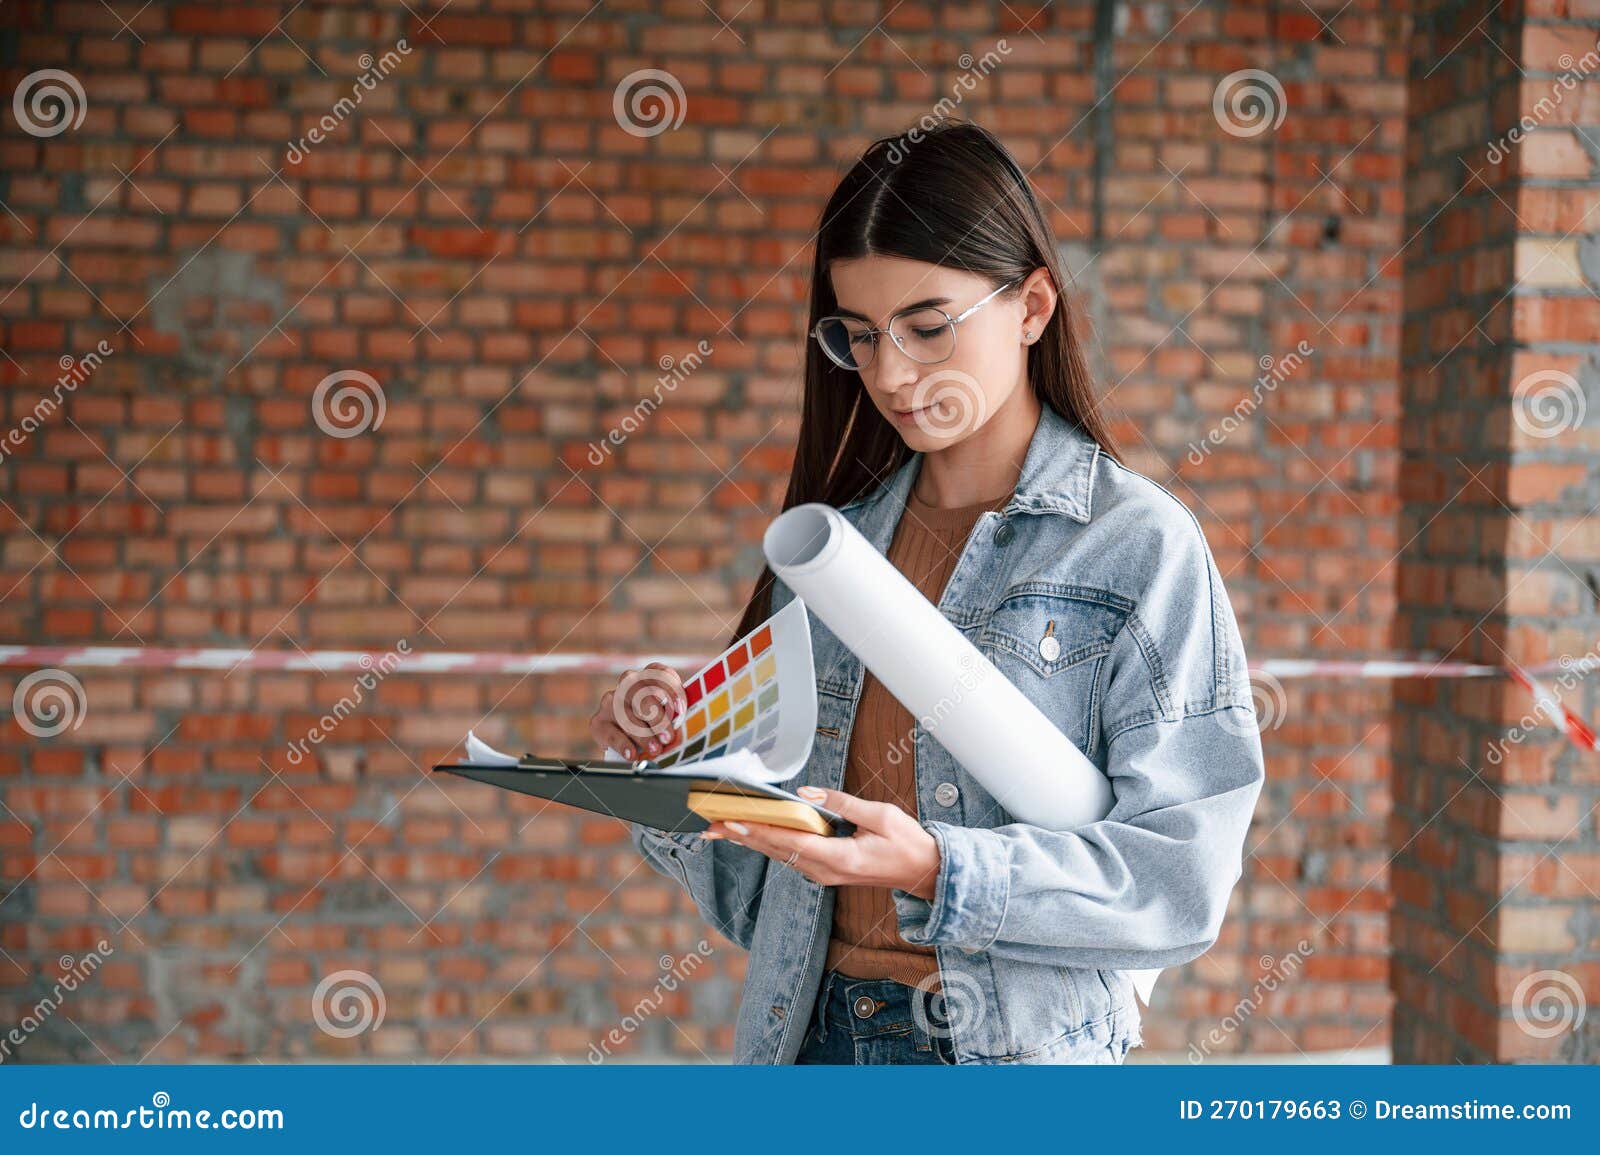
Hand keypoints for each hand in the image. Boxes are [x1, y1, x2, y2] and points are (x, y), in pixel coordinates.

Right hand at [588, 661, 684, 759]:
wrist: (629, 745)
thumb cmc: (656, 728)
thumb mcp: (669, 719)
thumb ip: (676, 717)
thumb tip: (689, 727)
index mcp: (649, 677)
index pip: (660, 674)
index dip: (671, 690)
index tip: (680, 709)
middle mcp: (628, 684)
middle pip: (641, 693)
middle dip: (657, 717)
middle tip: (668, 736)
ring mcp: (610, 701)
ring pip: (625, 714)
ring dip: (642, 734)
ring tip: (655, 749)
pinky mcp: (598, 722)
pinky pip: (610, 732)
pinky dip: (622, 744)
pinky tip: (631, 754)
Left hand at [703, 785, 941, 900]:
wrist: (923, 871)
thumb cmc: (906, 842)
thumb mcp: (880, 815)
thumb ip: (843, 803)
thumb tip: (808, 793)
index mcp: (840, 859)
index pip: (791, 842)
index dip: (760, 831)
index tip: (734, 821)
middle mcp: (826, 871)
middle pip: (777, 850)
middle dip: (743, 836)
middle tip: (711, 824)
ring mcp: (824, 874)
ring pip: (779, 854)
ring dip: (751, 839)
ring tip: (722, 827)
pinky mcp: (825, 870)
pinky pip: (790, 854)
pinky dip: (768, 842)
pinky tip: (752, 833)